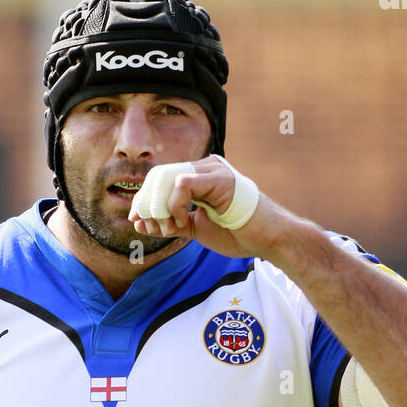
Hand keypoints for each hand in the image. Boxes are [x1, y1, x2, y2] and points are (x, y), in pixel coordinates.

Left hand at [128, 155, 275, 258]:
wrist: (268, 239)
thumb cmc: (238, 233)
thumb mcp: (195, 228)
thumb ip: (170, 223)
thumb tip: (139, 222)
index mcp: (199, 175)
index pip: (159, 178)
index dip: (143, 200)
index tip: (139, 223)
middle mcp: (205, 166)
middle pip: (159, 176)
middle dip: (147, 204)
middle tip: (154, 227)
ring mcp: (213, 169)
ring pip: (167, 178)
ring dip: (160, 207)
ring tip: (169, 228)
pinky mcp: (220, 178)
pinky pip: (183, 184)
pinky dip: (174, 205)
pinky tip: (181, 222)